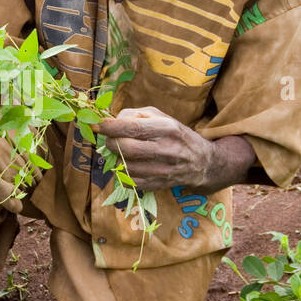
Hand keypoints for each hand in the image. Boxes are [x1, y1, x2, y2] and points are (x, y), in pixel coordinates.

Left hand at [93, 106, 213, 191]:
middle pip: (125, 148)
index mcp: (167, 128)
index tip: (98, 125)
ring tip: (123, 152)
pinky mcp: (157, 185)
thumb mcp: (162, 117)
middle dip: (110, 142)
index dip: (110, 127)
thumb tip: (112, 120)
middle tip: (110, 139)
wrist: (202, 163)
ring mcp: (162, 170)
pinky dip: (124, 172)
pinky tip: (131, 164)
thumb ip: (136, 115)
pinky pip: (129, 180)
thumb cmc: (176, 135)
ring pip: (125, 166)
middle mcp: (166, 150)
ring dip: (117, 158)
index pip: (132, 127)